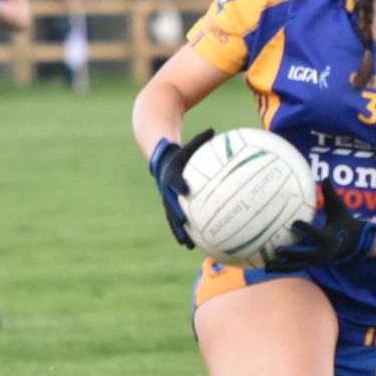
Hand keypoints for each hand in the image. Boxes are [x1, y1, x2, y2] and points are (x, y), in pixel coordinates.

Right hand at [149, 129, 215, 248]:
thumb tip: (214, 129)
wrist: (162, 163)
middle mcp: (167, 191)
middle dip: (176, 215)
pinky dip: (184, 234)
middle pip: (170, 205)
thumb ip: (201, 139)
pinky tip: (193, 246)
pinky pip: (177, 223)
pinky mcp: (171, 208)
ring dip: (179, 232)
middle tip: (184, 223)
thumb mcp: (189, 146)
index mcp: (171, 176)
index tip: (185, 189)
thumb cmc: (181, 154)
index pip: (174, 180)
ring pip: (172, 219)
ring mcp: (168, 202)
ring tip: (187, 245)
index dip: (179, 184)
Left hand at [265, 178, 375, 271]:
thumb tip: (325, 177)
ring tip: (267, 266)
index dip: (305, 229)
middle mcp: (323, 252)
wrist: (355, 244)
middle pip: (305, 255)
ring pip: (298, 265)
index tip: (294, 223)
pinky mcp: (312, 263)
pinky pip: (296, 266)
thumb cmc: (345, 222)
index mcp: (329, 237)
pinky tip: (268, 267)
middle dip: (292, 254)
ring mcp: (317, 260)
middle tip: (277, 250)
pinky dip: (283, 267)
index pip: (316, 234)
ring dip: (283, 267)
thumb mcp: (339, 209)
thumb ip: (331, 194)